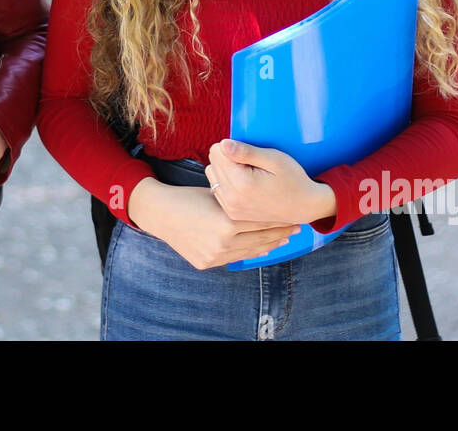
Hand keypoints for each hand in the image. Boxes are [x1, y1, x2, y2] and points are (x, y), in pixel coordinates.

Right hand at [128, 178, 300, 270]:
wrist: (161, 213)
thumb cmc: (190, 197)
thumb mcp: (218, 195)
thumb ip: (239, 203)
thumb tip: (264, 202)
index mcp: (227, 222)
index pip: (262, 222)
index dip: (280, 219)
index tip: (294, 215)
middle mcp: (222, 243)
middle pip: (260, 239)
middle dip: (280, 233)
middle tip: (296, 228)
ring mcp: (214, 255)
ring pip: (249, 251)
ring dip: (268, 245)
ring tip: (283, 239)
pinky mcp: (207, 263)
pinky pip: (234, 257)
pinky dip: (249, 252)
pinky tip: (261, 248)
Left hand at [205, 139, 333, 226]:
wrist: (304, 206)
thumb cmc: (293, 179)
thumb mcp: (274, 159)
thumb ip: (246, 152)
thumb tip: (223, 144)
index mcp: (242, 183)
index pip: (216, 151)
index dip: (232, 146)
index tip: (250, 154)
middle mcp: (232, 199)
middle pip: (212, 163)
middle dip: (227, 158)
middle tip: (251, 164)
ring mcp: (231, 209)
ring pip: (212, 176)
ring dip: (225, 171)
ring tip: (248, 174)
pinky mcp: (232, 213)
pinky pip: (218, 190)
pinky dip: (227, 184)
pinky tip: (244, 184)